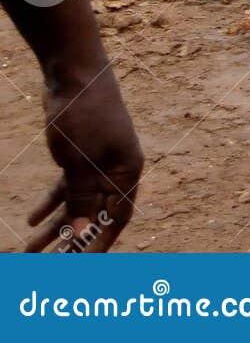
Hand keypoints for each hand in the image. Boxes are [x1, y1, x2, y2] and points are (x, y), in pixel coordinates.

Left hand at [26, 71, 142, 251]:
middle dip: (71, 241)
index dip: (100, 244)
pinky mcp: (79, 155)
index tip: (80, 268)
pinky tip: (31, 219)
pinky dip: (50, 203)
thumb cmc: (84, 115)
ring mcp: (98, 162)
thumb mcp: (79, 160)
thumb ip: (82, 196)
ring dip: (55, 227)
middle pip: (95, 214)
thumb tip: (81, 230)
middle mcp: (116, 171)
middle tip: (49, 266)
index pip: (116, 218)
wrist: (76, 73)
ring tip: (30, 249)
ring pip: (77, 203)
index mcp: (127, 172)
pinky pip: (67, 187)